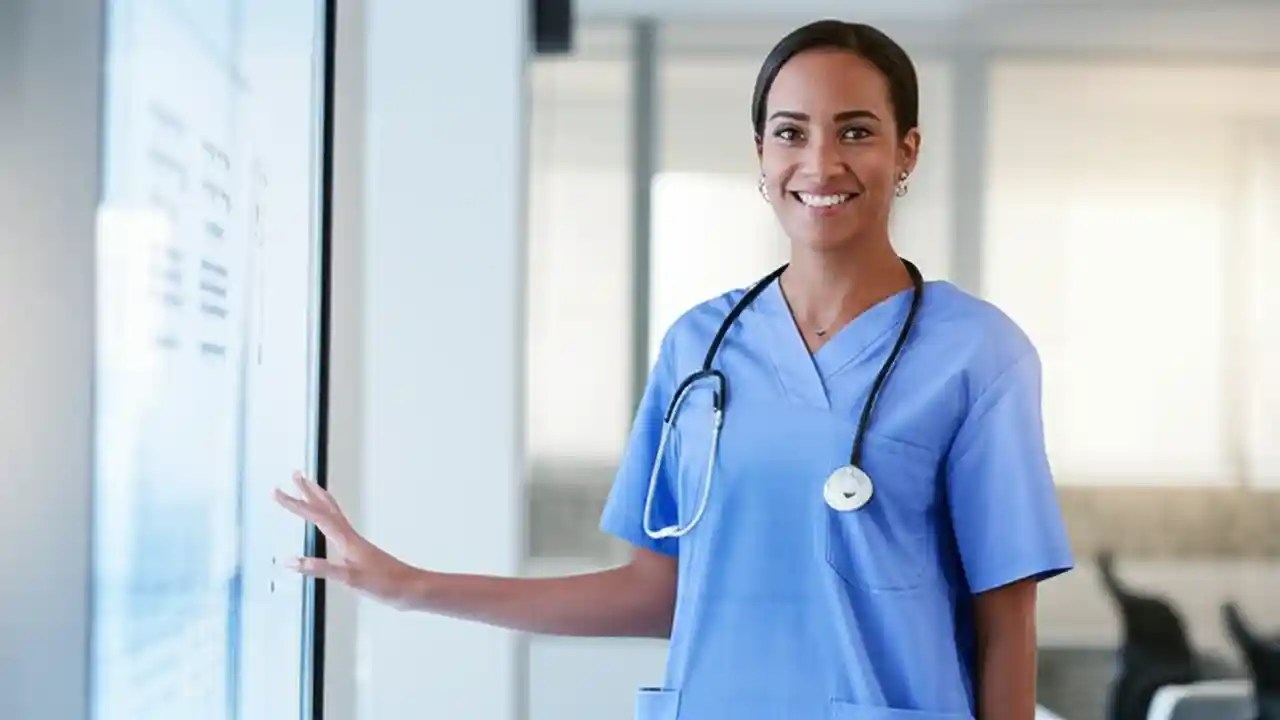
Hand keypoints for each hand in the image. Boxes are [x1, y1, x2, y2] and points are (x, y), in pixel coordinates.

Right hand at [274, 471, 419, 608]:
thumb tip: (291, 562)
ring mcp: (355, 543)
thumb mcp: (350, 579)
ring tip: (309, 491)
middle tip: (295, 475)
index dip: (295, 504)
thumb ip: (321, 569)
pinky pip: (339, 527)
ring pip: (333, 514)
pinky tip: (328, 527)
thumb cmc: (384, 583)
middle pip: (326, 507)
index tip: (277, 492)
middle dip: (309, 491)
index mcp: (346, 539)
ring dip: (319, 500)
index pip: (315, 516)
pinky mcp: (359, 552)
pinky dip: (328, 519)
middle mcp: (350, 536)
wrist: (410, 588)